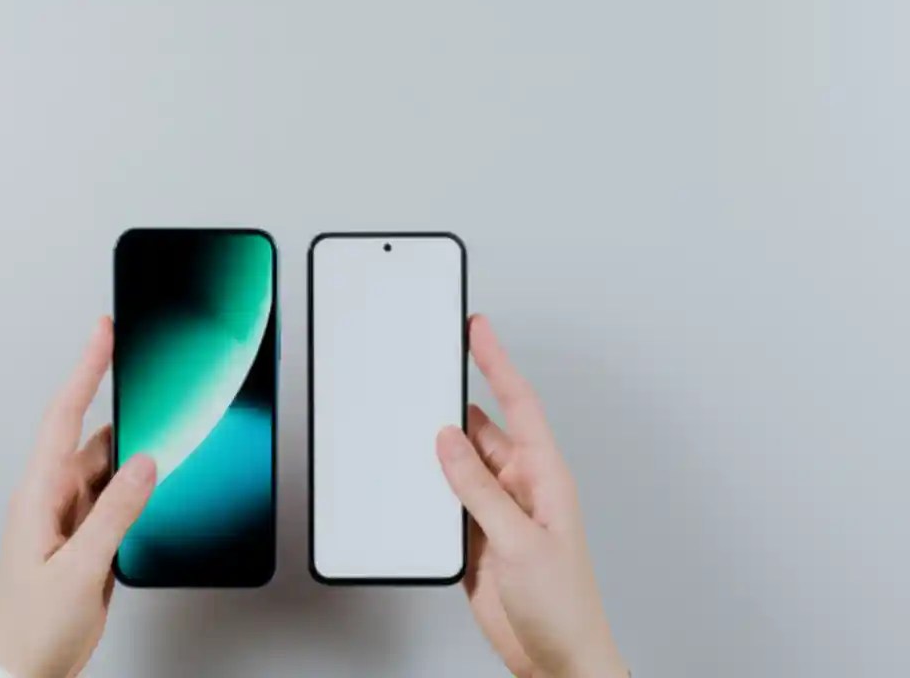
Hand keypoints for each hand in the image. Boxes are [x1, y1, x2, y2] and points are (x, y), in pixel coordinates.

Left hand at [0, 317, 155, 677]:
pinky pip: (111, 499)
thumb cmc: (30, 629)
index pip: (63, 418)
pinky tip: (150, 487)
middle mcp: (49, 501)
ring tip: (162, 435)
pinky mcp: (81, 540)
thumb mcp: (79, 567)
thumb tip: (143, 464)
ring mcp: (65, 520)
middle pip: (89, 437)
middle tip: (147, 377)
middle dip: (119, 407)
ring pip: (105, 469)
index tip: (102, 335)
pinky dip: (133, 488)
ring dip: (131, 455)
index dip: (85, 370)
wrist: (21, 672)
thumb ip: (114, 512)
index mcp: (37, 497)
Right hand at [437, 315, 626, 677]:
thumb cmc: (565, 607)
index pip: (518, 405)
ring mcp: (496, 512)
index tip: (478, 329)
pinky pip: (446, 499)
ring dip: (437, 453)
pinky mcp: (475, 537)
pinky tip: (414, 483)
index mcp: (546, 477)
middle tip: (425, 374)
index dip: (497, 363)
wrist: (556, 658)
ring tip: (409, 430)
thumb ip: (479, 490)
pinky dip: (428, 488)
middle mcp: (520, 488)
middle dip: (453, 405)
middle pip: (479, 431)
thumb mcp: (520, 541)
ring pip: (458, 465)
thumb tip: (448, 442)